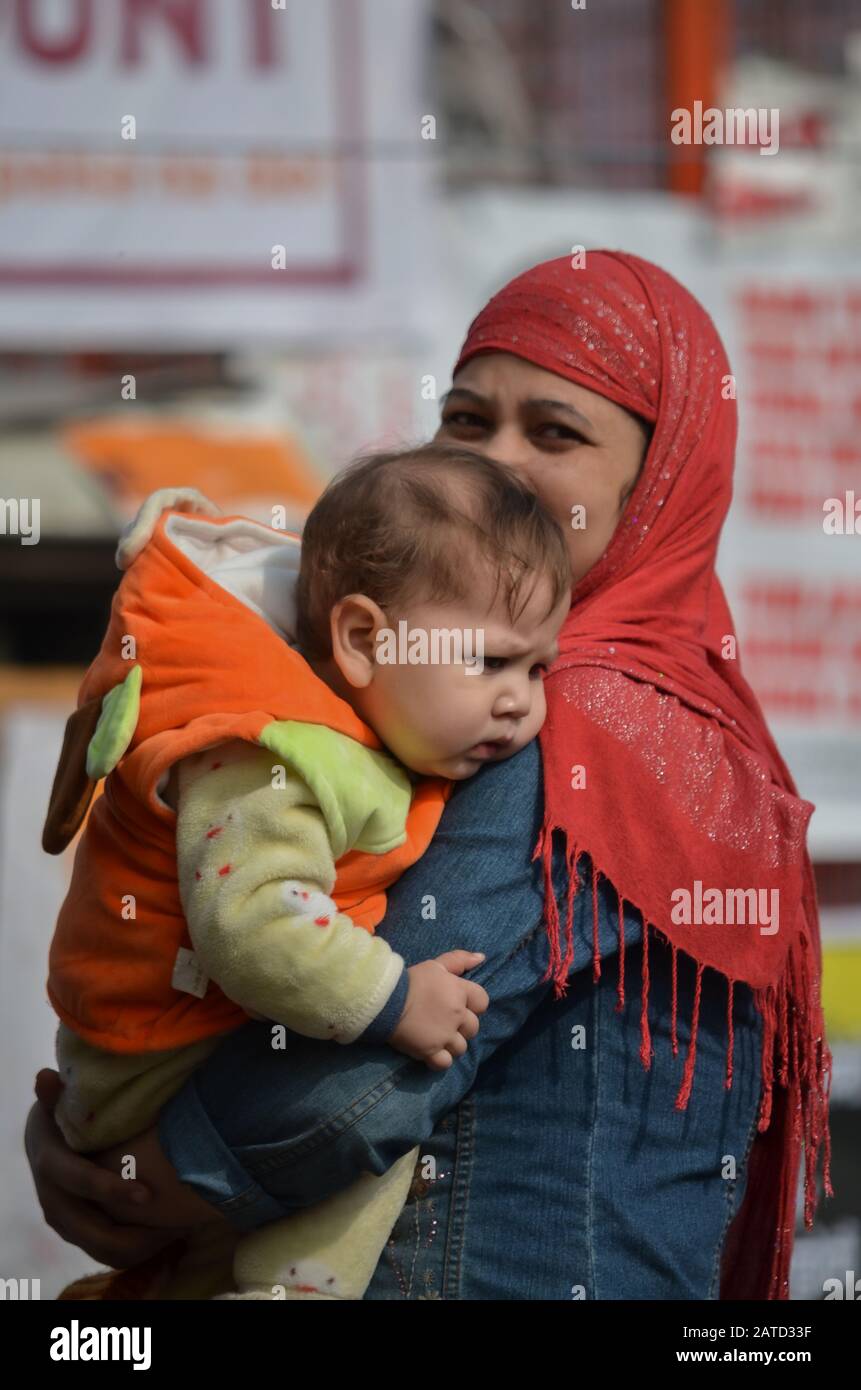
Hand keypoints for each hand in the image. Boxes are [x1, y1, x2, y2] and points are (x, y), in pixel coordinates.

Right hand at [24, 1069, 226, 1267]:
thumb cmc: (65, 1112)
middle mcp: (53, 1200)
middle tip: (178, 1224)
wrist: (46, 1138)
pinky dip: (138, 1248)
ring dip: (143, 1245)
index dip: (111, 1190)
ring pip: (104, 1250)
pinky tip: (167, 1233)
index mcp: (50, 1164)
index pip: (79, 1183)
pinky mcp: (77, 1231)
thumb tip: (44, 1076)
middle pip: (94, 1232)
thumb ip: (61, 1094)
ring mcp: (64, 1221)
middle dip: (137, 1233)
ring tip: (179, 1229)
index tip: (147, 1195)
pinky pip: (109, 1252)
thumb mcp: (63, 1101)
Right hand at [387, 950, 488, 1070]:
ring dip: (451, 1044)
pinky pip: (445, 1063)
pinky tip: (431, 1051)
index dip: (473, 1004)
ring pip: (461, 1048)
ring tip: (437, 1038)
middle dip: (462, 1027)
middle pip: (473, 1028)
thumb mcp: (435, 965)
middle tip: (444, 1022)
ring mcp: (445, 1035)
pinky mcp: (431, 1051)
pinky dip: (440, 1060)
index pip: (482, 1002)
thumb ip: (459, 960)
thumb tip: (481, 958)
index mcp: (459, 992)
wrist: (384, 1000)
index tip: (459, 1004)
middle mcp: (457, 1015)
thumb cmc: (410, 980)